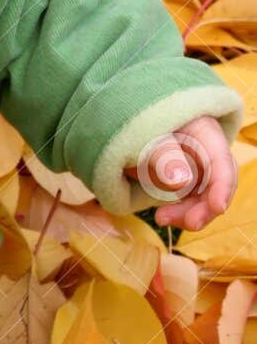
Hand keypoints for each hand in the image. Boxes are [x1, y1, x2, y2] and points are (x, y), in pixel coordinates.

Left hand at [123, 114, 238, 230]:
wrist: (120, 121)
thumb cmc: (135, 120)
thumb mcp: (146, 133)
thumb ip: (162, 154)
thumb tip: (183, 182)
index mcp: (203, 131)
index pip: (221, 160)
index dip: (222, 185)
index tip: (218, 208)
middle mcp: (205, 150)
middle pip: (217, 182)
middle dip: (206, 207)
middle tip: (189, 223)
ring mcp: (195, 166)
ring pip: (203, 196)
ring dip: (189, 213)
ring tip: (161, 219)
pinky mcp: (182, 180)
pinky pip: (188, 200)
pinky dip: (179, 212)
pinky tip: (162, 216)